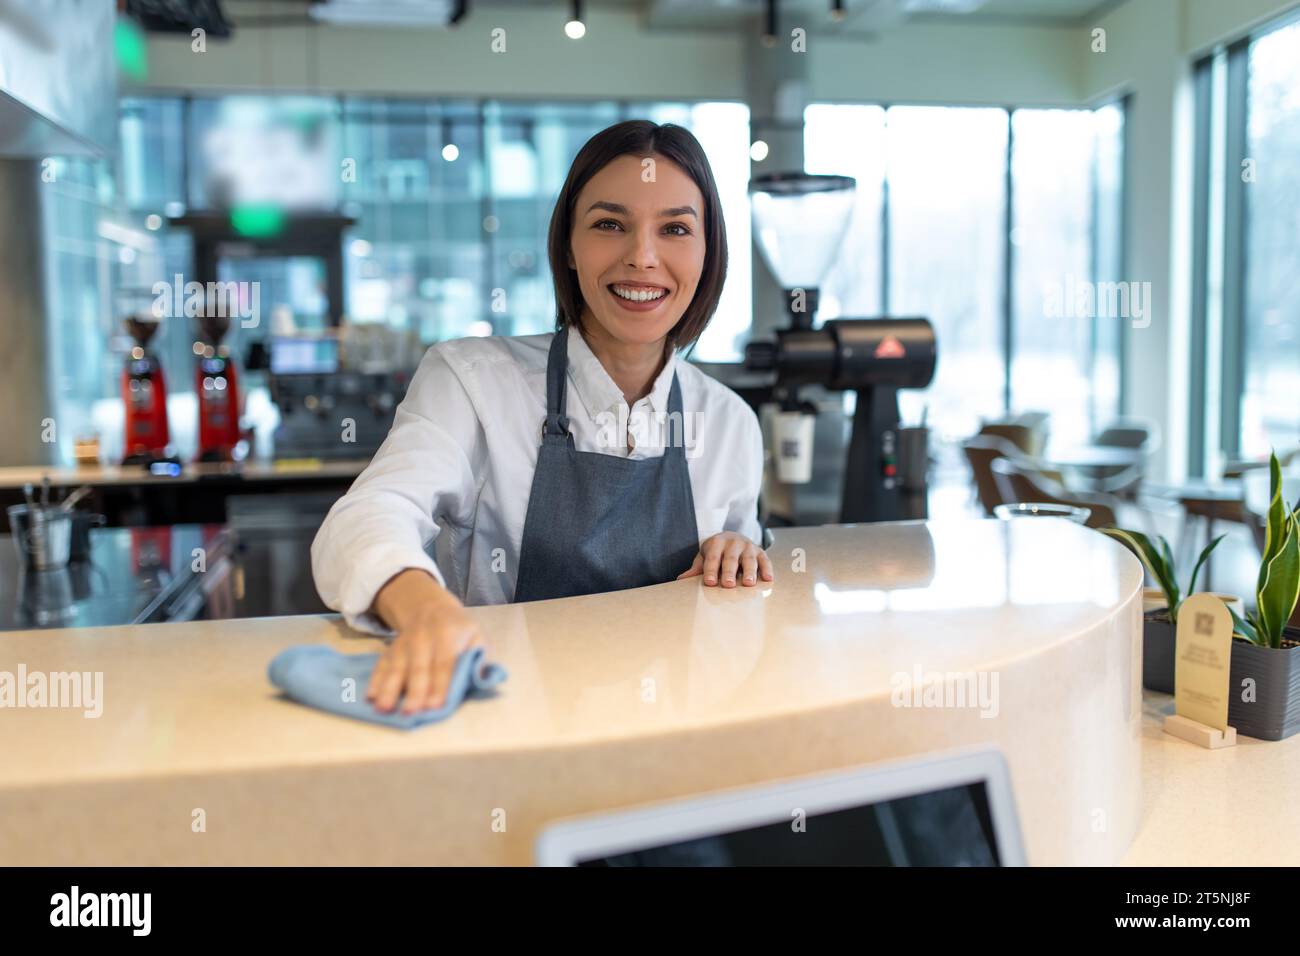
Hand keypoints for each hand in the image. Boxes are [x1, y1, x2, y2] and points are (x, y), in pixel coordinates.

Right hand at [368, 569, 484, 714]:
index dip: (440, 684)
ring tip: (384, 708)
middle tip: (410, 712)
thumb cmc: (460, 632)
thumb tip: (481, 679)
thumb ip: (480, 659)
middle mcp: (423, 637)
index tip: (435, 705)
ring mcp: (404, 642)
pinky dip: (375, 680)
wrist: (430, 608)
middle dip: (414, 690)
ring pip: (397, 666)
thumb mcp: (477, 637)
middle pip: (418, 666)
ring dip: (389, 688)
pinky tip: (371, 696)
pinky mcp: (391, 649)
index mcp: (449, 634)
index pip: (445, 662)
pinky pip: (381, 664)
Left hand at [676, 532, 773, 588]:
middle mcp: (733, 543)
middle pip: (730, 559)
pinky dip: (767, 569)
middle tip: (728, 584)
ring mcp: (748, 546)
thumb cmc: (716, 552)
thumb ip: (696, 568)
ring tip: (748, 584)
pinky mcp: (760, 551)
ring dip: (749, 571)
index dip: (711, 570)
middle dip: (729, 572)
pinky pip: (765, 560)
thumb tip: (680, 579)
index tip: (710, 582)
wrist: (733, 537)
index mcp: (716, 544)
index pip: (712, 558)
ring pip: (749, 559)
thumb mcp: (705, 556)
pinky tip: (768, 579)